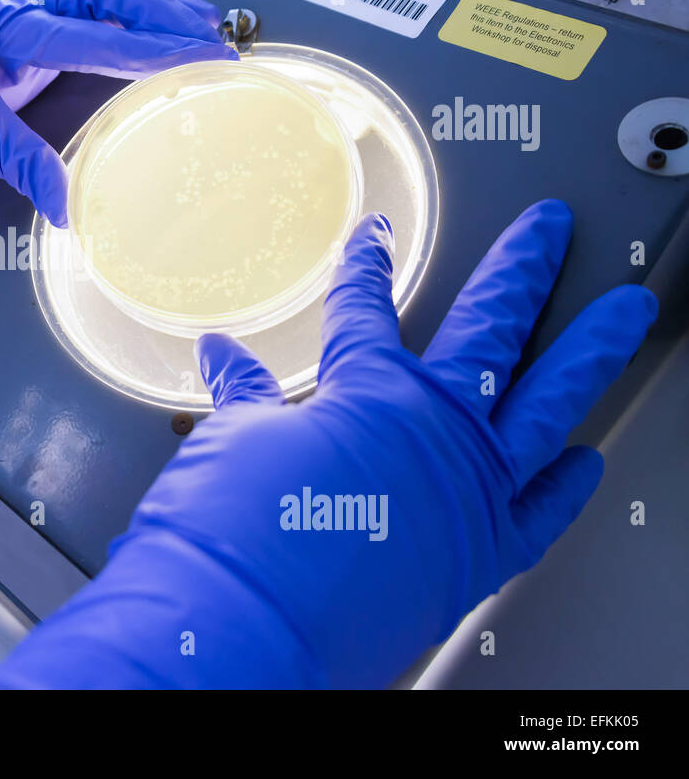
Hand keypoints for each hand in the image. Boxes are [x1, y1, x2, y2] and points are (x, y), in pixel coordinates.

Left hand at [0, 0, 235, 226]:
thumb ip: (23, 165)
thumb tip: (71, 207)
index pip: (85, 29)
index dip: (146, 45)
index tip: (196, 52)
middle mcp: (1, 11)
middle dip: (154, 9)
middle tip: (207, 29)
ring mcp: (0, 29)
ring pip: (81, 6)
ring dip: (133, 16)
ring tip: (186, 31)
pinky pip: (63, 36)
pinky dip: (102, 41)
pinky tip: (132, 55)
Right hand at [0, 200, 656, 687]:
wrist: (240, 620)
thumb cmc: (230, 530)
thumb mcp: (232, 443)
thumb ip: (245, 395)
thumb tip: (223, 354)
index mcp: (370, 391)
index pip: (368, 309)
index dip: (366, 268)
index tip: (374, 240)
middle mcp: (434, 426)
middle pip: (493, 326)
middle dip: (522, 268)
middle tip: (551, 228)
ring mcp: (468, 488)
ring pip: (549, 404)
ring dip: (590, 351)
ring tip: (626, 310)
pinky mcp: (480, 553)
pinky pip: (542, 513)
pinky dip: (566, 488)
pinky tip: (587, 460)